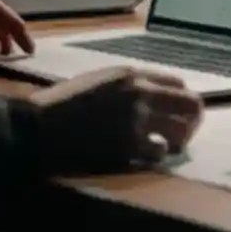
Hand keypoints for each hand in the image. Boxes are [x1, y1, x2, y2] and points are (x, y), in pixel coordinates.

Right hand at [29, 67, 203, 172]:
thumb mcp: (98, 81)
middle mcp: (140, 93)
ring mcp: (136, 120)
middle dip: (192, 121)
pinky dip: (155, 157)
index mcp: (131, 74)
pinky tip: (145, 157)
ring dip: (178, 142)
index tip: (177, 112)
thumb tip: (154, 96)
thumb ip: (128, 85)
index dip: (181, 99)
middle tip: (183, 135)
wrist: (38, 127)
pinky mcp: (128, 147)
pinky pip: (159, 154)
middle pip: (191, 104)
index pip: (178, 82)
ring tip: (167, 148)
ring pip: (182, 131)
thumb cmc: (62, 103)